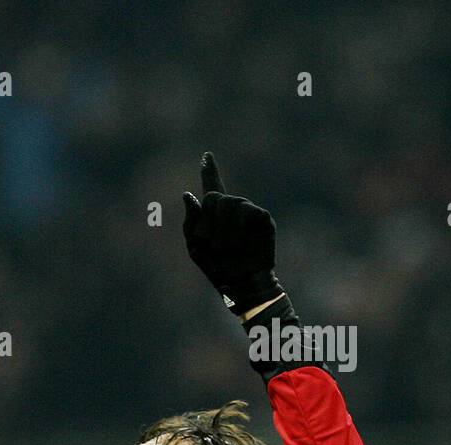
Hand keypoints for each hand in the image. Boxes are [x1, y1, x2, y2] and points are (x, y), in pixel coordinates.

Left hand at [182, 152, 282, 315]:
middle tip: (214, 243)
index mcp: (215, 215)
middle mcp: (233, 208)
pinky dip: (238, 228)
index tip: (205, 156)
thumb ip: (190, 220)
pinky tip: (240, 242)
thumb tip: (187, 194)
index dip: (209, 171)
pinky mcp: (263, 218)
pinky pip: (247, 211)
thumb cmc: (216, 267)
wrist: (240, 282)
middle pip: (216, 196)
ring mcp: (250, 211)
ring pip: (231, 203)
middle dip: (210, 220)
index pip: (212, 187)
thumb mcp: (195, 245)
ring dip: (223, 227)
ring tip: (226, 246)